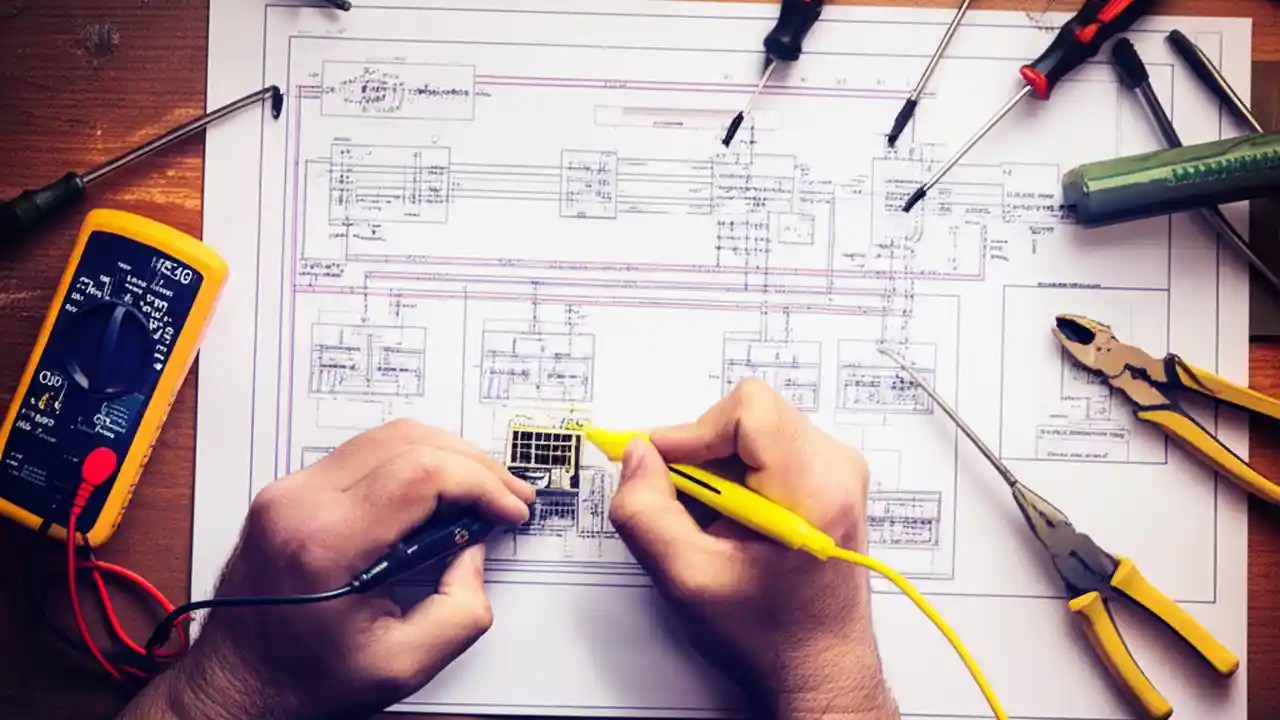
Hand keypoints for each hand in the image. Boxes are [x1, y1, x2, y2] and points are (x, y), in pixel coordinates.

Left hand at [121, 419, 534, 719]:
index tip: (509, 508)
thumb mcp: (401, 665)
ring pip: (387, 436)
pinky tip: (438, 494)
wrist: (238, 684)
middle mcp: (299, 503)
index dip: (480, 483)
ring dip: (445, 457)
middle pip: (408, 441)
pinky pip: (364, 452)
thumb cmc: (303, 681)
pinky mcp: (289, 491)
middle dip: (472, 465)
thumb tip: (476, 550)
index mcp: (325, 544)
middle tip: (507, 496)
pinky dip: (413, 463)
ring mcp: (288, 490)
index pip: (420, 474)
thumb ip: (460, 609)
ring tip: (480, 492)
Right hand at [610, 379, 897, 719]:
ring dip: (717, 467)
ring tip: (712, 523)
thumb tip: (637, 456)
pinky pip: (768, 447)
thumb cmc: (769, 635)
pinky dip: (735, 475)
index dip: (694, 432)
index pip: (749, 410)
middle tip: (684, 505)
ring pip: (754, 429)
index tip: (664, 467)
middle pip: (749, 415)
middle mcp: (837, 468)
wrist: (819, 667)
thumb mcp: (686, 580)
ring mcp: (837, 471)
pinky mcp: (829, 479)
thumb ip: (646, 512)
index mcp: (814, 489)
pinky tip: (730, 521)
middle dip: (702, 452)